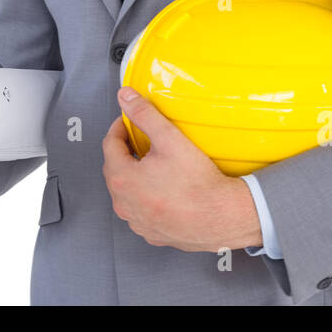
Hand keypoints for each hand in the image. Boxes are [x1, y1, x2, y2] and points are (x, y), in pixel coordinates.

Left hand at [103, 86, 262, 252]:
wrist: (222, 216)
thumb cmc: (198, 183)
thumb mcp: (169, 139)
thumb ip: (144, 114)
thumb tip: (126, 98)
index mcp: (122, 179)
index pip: (109, 145)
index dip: (119, 128)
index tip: (128, 122)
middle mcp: (124, 204)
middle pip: (115, 170)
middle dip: (125, 152)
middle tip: (141, 141)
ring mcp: (137, 222)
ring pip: (127, 193)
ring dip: (134, 177)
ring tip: (153, 166)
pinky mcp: (151, 234)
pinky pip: (141, 212)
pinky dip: (146, 199)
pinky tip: (163, 191)